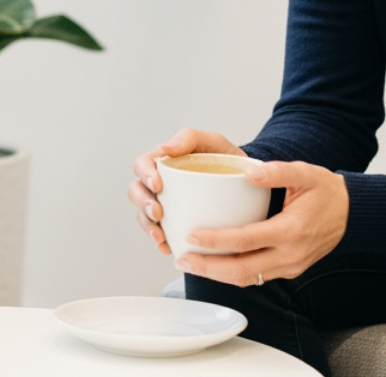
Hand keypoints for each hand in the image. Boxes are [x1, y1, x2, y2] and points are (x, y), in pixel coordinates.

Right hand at [127, 128, 245, 254]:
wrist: (248, 185)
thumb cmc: (226, 159)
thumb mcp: (213, 142)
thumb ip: (190, 138)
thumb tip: (166, 148)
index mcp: (163, 163)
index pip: (142, 165)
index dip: (144, 174)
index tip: (158, 185)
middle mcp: (159, 185)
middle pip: (137, 192)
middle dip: (143, 203)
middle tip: (158, 213)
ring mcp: (165, 206)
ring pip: (144, 215)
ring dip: (147, 225)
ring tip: (160, 236)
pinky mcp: (175, 225)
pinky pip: (161, 236)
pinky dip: (162, 242)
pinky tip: (168, 247)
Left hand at [175, 159, 347, 286]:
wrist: (351, 213)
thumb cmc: (325, 191)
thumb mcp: (304, 173)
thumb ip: (276, 171)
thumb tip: (248, 172)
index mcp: (291, 231)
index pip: (246, 241)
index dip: (216, 240)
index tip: (193, 235)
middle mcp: (290, 255)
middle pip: (242, 270)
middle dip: (208, 267)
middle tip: (182, 258)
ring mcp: (290, 267)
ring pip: (247, 279)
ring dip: (217, 274)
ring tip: (191, 263)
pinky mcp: (288, 270)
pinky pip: (256, 277)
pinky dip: (232, 273)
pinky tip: (214, 264)